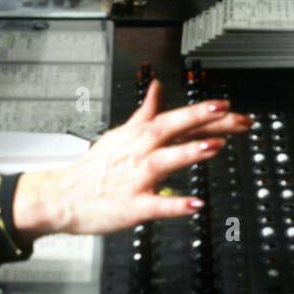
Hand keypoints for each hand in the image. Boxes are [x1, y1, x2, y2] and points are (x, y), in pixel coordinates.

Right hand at [12, 79, 252, 236]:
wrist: (63, 196)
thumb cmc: (96, 167)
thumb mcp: (122, 133)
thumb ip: (146, 111)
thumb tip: (158, 87)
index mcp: (140, 136)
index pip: (175, 118)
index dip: (201, 111)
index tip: (227, 104)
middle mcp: (139, 153)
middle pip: (169, 129)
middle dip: (199, 119)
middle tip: (230, 113)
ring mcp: (135, 179)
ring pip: (162, 161)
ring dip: (188, 152)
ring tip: (216, 146)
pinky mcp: (131, 205)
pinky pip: (154, 204)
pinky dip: (175, 204)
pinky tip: (196, 204)